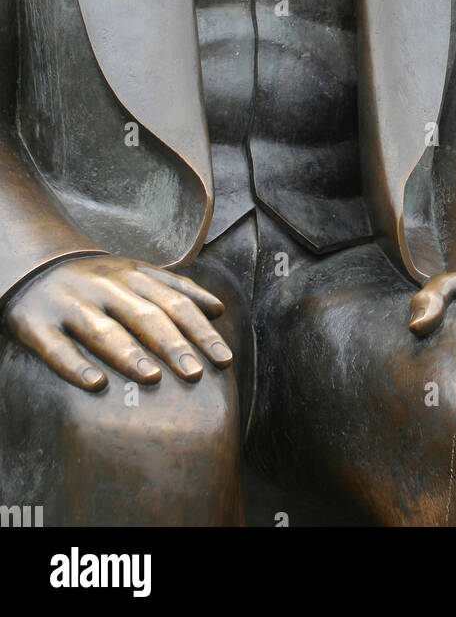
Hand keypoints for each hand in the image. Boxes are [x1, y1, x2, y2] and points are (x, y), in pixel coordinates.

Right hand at [2, 255, 231, 390]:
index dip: (201, 331)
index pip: (176, 304)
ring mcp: (72, 305)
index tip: (223, 359)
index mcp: (134, 277)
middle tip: (195, 374)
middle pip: (145, 317)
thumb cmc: (101, 281)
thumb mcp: (139, 274)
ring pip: (103, 331)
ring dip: (129, 354)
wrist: (37, 266)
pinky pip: (57, 348)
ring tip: (153, 377)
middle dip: (172, 345)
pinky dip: (75, 366)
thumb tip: (218, 310)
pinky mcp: (38, 325)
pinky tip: (96, 384)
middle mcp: (106, 288)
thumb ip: (178, 289)